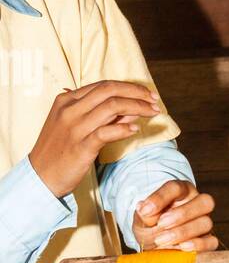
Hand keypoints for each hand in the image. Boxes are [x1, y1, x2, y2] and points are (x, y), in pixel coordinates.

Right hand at [30, 81, 160, 198]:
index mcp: (66, 100)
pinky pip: (106, 132)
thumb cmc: (60, 150)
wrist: (40, 176)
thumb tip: (130, 107)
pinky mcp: (80, 147)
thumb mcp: (74, 125)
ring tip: (152, 112)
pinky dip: (124, 128)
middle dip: (137, 93)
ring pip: (111, 107)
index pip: (103, 85)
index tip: (146, 93)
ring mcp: (74, 128)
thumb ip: (100, 114)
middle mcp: (69, 110)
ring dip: (137, 107)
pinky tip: (136, 129)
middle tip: (154, 99)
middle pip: (109, 91)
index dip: (128, 87)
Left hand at [133, 180, 217, 252]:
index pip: (176, 188)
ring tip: (161, 240)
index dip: (161, 198)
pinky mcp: (208, 240)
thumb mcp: (142, 219)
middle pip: (204, 201)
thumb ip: (144, 214)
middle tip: (161, 224)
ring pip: (206, 222)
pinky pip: (212, 242)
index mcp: (181, 192)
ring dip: (183, 232)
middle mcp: (197, 204)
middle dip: (182, 214)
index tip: (145, 210)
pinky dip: (197, 245)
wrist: (154, 244)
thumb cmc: (150, 226)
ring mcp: (204, 222)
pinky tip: (181, 247)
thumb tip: (145, 211)